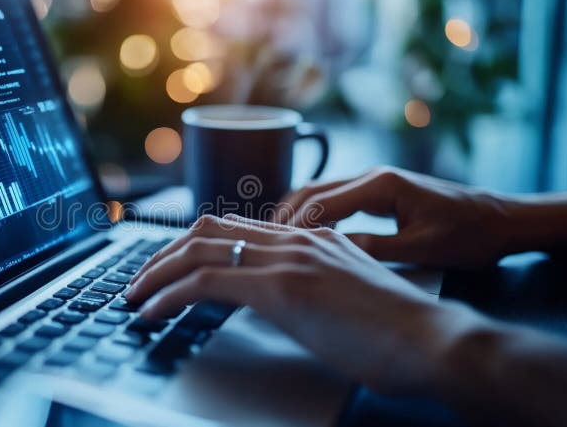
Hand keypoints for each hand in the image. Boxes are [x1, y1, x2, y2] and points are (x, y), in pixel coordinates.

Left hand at [126, 214, 462, 391]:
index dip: (191, 243)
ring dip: (157, 273)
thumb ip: (309, 287)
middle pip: (207, 229)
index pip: (234, 226)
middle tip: (140, 280)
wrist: (431, 339)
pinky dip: (169, 295)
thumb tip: (276, 300)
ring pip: (199, 249)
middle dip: (164, 255)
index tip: (169, 266)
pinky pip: (207, 281)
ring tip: (134, 296)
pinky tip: (153, 311)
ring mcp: (288, 259)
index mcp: (310, 237)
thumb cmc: (397, 330)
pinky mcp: (282, 288)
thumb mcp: (344, 297)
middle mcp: (295, 238)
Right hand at [273, 167, 512, 267]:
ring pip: (321, 192)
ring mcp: (375, 182)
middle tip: (265, 243)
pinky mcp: (380, 193)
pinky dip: (315, 214)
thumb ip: (374, 248)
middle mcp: (373, 177)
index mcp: (381, 184)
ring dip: (297, 213)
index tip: (276, 249)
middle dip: (286, 215)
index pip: (322, 202)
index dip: (296, 226)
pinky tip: (307, 236)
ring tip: (277, 241)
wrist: (500, 220)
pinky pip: (336, 199)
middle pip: (313, 190)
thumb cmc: (467, 235)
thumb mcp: (421, 248)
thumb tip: (330, 251)